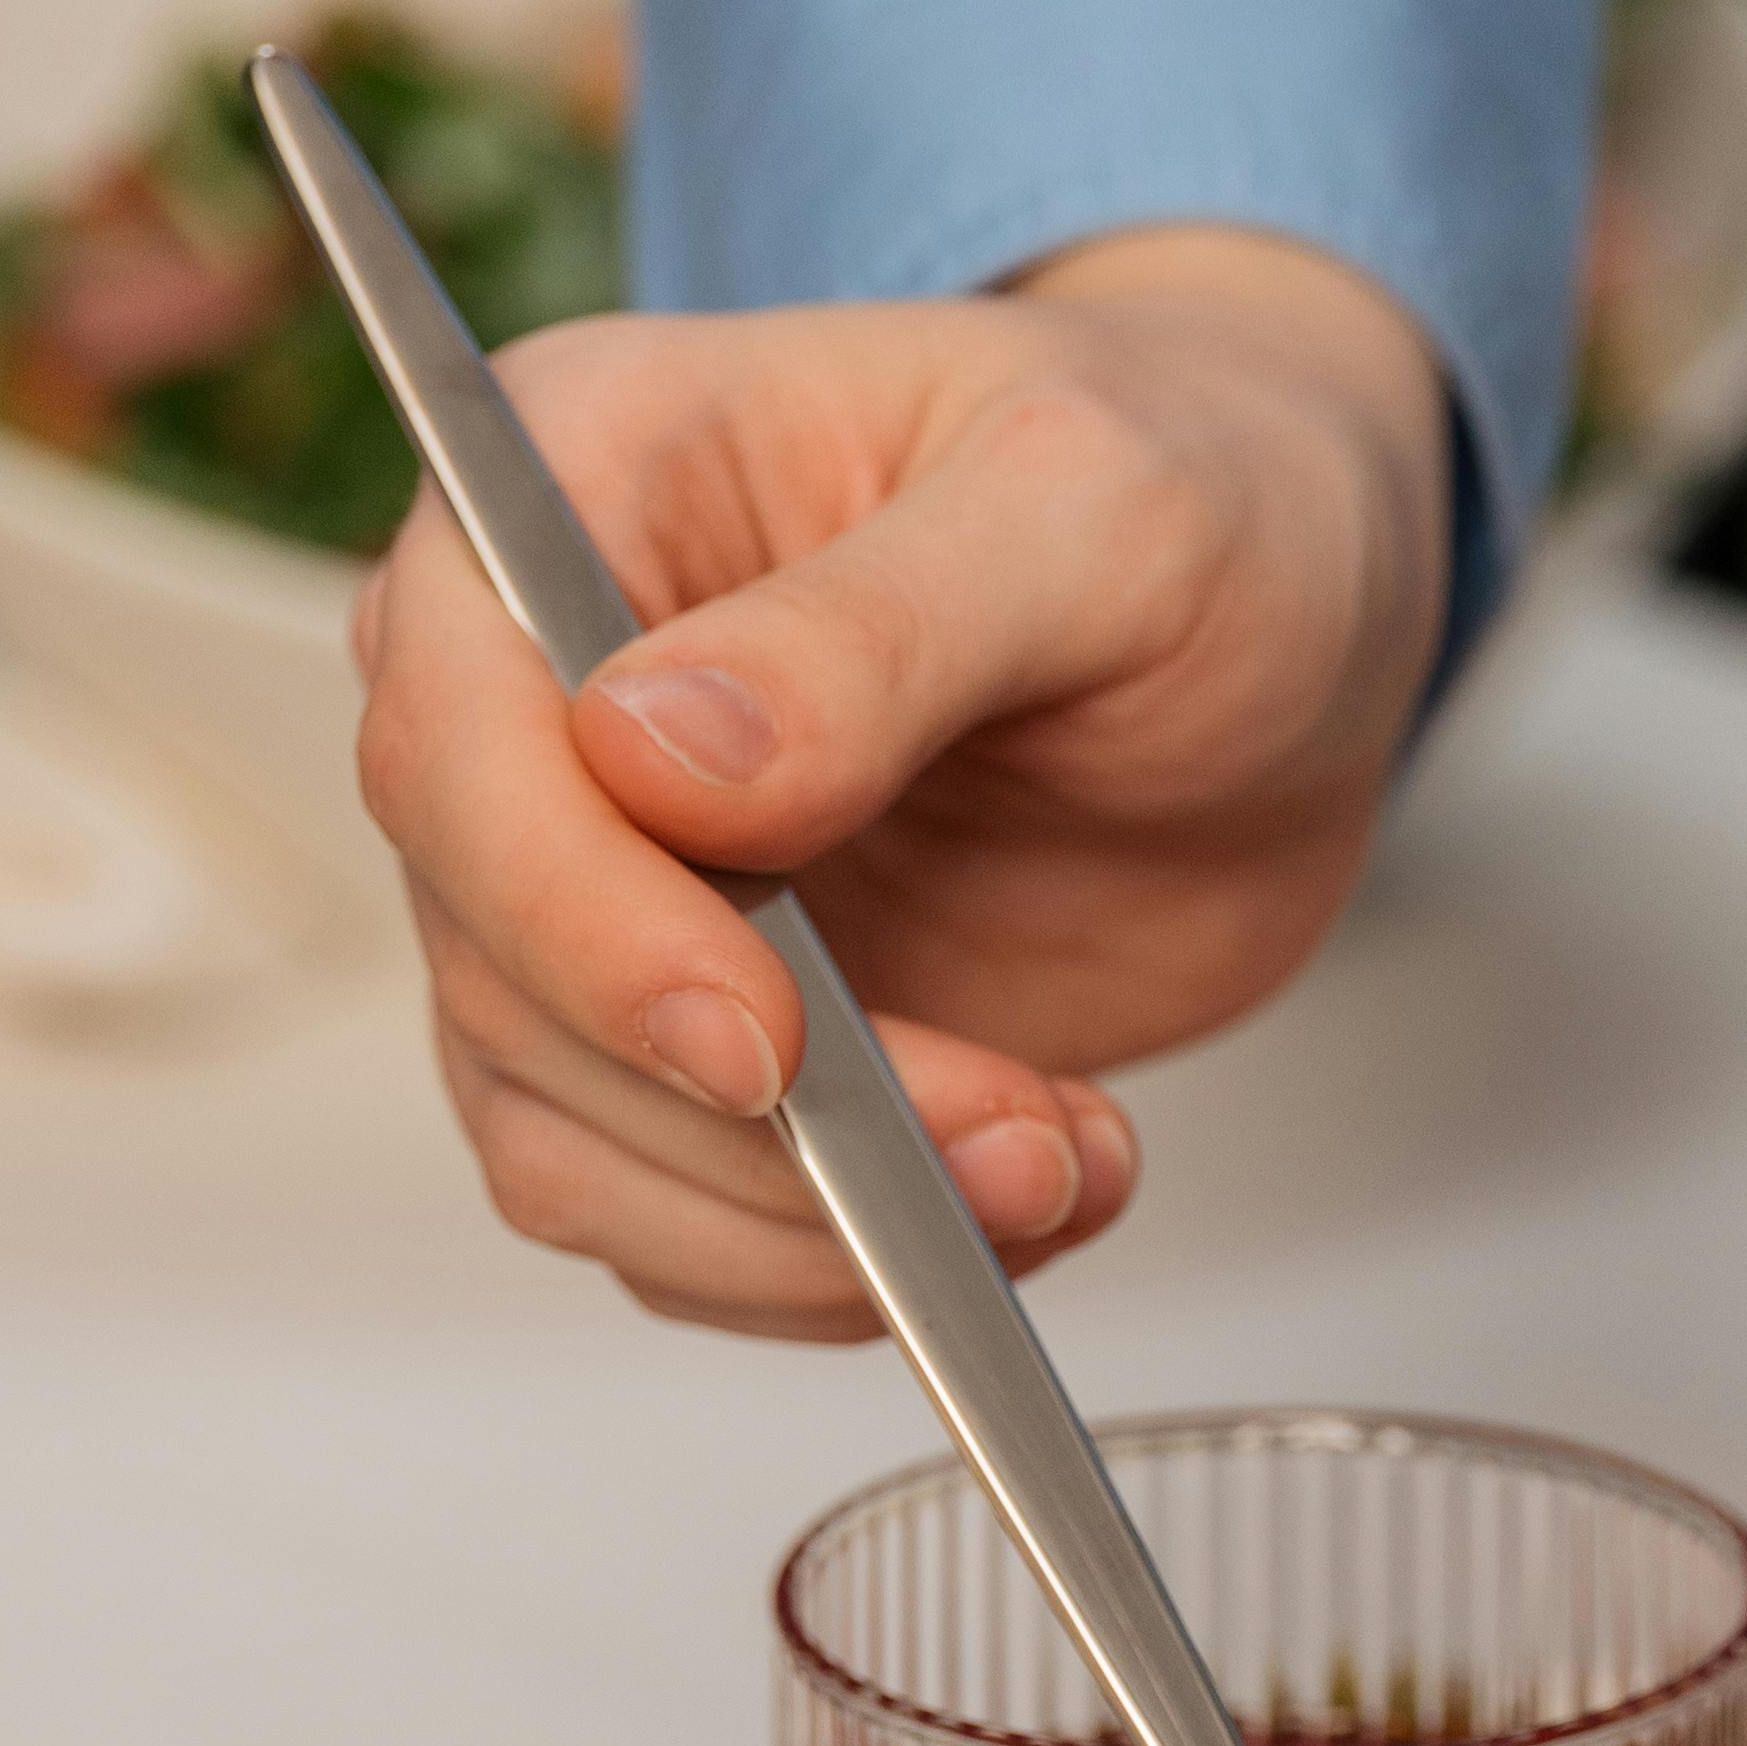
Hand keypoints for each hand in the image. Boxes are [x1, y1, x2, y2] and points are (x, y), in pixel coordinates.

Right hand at [350, 229, 1451, 1337]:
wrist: (1292, 629)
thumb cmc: (1193, 489)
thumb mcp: (1092, 506)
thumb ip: (875, 628)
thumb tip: (656, 753)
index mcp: (576, 484)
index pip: (454, 733)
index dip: (575, 917)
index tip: (758, 1039)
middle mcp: (539, 700)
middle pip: (499, 973)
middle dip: (749, 1117)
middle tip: (1009, 1137)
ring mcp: (609, 891)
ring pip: (569, 1138)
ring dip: (808, 1222)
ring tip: (1060, 1164)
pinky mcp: (706, 1044)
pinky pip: (685, 1222)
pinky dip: (846, 1261)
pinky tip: (1036, 1185)